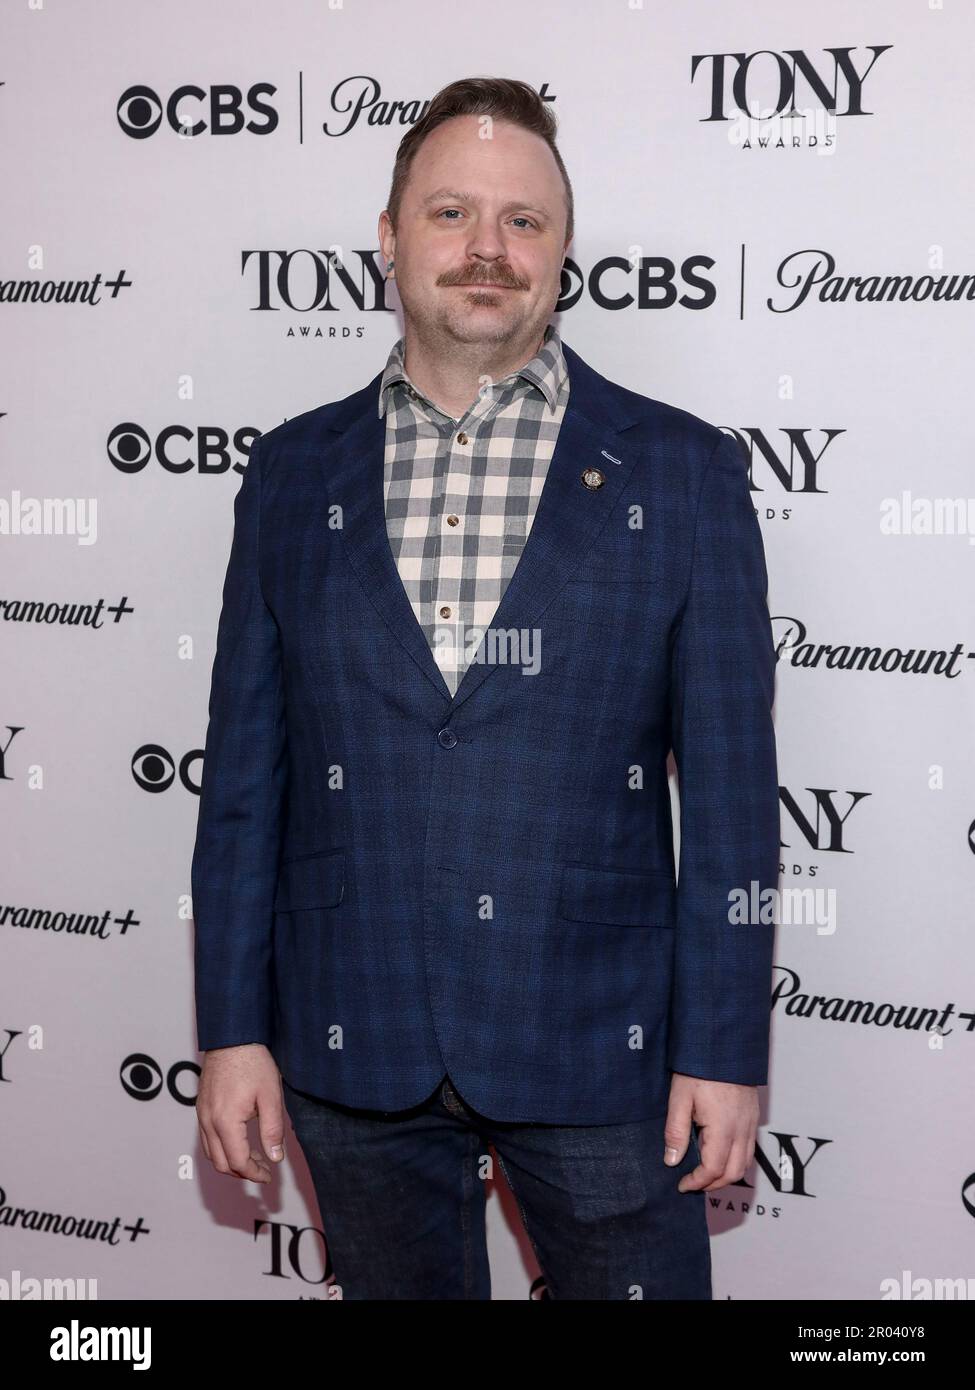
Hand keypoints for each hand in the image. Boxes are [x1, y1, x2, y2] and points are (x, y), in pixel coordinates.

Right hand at [197, 1043, 285, 1183]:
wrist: (231, 1037)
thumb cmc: (253, 1063)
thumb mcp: (271, 1096)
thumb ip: (272, 1130)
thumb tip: (275, 1158)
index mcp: (225, 1121)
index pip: (237, 1161)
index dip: (254, 1173)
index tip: (269, 1175)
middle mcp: (208, 1121)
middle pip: (220, 1163)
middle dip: (242, 1172)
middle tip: (263, 1169)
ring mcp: (201, 1114)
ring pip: (210, 1152)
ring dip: (230, 1161)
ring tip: (254, 1157)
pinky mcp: (201, 1107)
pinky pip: (207, 1138)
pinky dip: (222, 1147)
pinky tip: (239, 1140)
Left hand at [663, 1072, 758, 1192]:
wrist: (724, 1045)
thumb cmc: (699, 1068)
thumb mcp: (680, 1098)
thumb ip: (675, 1131)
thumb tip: (672, 1161)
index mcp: (723, 1128)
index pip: (713, 1169)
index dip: (697, 1182)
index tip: (682, 1185)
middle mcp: (742, 1130)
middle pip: (733, 1173)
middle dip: (712, 1184)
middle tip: (692, 1184)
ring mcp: (750, 1123)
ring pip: (745, 1163)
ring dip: (726, 1175)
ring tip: (704, 1173)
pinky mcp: (753, 1116)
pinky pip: (749, 1149)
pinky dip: (736, 1160)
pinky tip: (719, 1154)